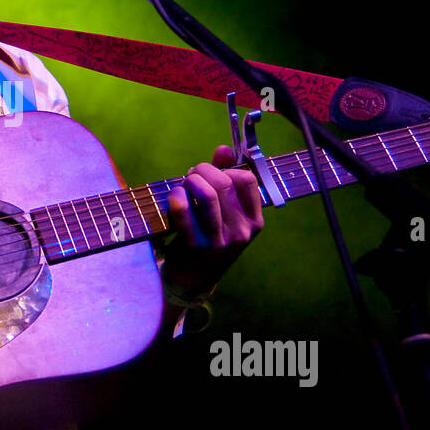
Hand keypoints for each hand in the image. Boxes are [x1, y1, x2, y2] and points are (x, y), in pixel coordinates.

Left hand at [162, 144, 263, 296]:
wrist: (192, 280)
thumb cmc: (209, 238)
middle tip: (192, 175)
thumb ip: (226, 178)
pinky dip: (176, 196)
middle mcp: (241, 232)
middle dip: (202, 171)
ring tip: (184, 185)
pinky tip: (174, 197)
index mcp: (254, 222)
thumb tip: (223, 148)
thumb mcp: (225, 214)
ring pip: (206, 193)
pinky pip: (184, 209)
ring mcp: (219, 241)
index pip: (248, 180)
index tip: (214, 174)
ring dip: (190, 181)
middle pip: (224, 183)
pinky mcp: (196, 246)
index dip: (227, 169)